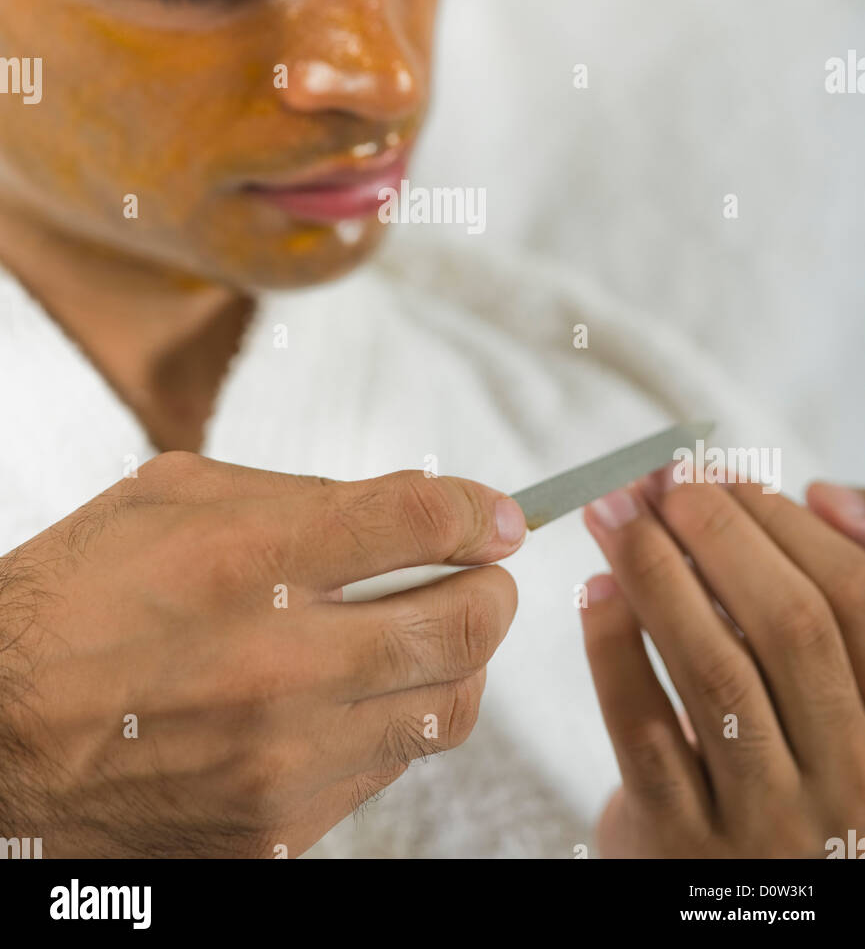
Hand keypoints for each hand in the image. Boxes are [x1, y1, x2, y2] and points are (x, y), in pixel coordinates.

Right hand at [0, 451, 524, 857]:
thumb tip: (419, 505)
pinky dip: (394, 724)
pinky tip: (357, 694)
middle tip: (482, 576)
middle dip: (492, 591)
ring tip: (427, 634)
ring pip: (445, 711)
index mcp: (247, 560)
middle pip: (462, 624)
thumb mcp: (172, 499)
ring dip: (458, 662)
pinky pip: (384, 773)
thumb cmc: (76, 596)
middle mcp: (274, 664)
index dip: (477, 512)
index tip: (495, 518)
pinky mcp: (273, 828)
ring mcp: (279, 760)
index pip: (418, 523)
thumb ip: (304, 495)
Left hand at [580, 468, 864, 857]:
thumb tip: (820, 494)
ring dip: (657, 573)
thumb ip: (837, 602)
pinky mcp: (683, 846)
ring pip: (717, 674)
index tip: (721, 470)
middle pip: (792, 629)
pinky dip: (614, 649)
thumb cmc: (787, 769)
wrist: (734, 907)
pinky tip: (595, 593)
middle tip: (659, 482)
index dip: (785, 523)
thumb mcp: (834, 698)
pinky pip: (644, 733)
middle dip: (719, 535)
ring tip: (615, 517)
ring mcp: (770, 822)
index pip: (856, 599)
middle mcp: (851, 784)